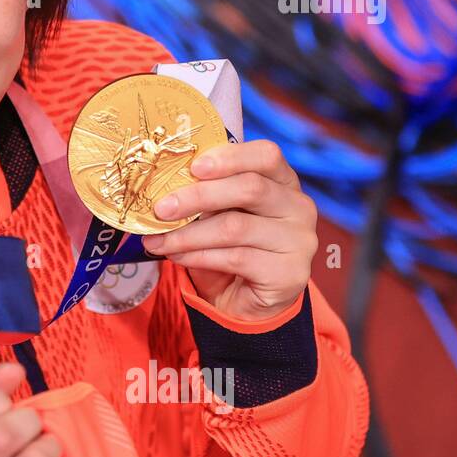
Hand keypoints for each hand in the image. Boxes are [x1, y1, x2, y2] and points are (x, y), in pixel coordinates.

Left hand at [140, 139, 317, 322]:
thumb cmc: (230, 247)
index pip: (266, 155)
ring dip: (188, 234)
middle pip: (250, 188)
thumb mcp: (219, 214)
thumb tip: (164, 187)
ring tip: (158, 240)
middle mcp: (298, 207)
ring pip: (235, 227)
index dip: (230, 157)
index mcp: (283, 182)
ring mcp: (299, 241)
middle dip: (198, 196)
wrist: (246, 301)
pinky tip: (176, 256)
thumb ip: (207, 194)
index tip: (194, 166)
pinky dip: (197, 256)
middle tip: (161, 208)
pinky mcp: (289, 273)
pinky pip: (235, 258)